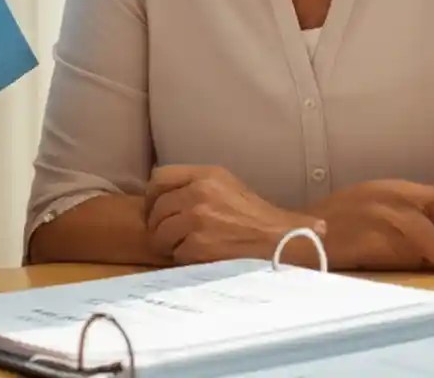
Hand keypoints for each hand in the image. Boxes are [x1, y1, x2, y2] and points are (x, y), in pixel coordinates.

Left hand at [145, 166, 320, 264]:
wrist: (280, 241)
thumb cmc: (255, 217)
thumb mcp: (227, 186)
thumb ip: (196, 185)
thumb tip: (161, 195)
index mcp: (206, 175)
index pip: (159, 178)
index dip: (153, 197)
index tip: (157, 211)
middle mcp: (200, 192)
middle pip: (157, 209)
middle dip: (160, 226)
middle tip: (173, 237)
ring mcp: (198, 219)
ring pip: (161, 233)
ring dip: (170, 245)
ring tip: (188, 247)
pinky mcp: (199, 245)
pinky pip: (175, 253)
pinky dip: (184, 259)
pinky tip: (201, 257)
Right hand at [308, 180, 433, 271]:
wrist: (297, 232)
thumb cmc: (335, 221)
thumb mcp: (373, 203)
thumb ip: (404, 210)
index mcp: (394, 188)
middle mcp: (391, 198)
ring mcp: (381, 218)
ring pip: (427, 237)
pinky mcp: (370, 240)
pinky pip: (403, 255)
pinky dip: (421, 263)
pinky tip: (433, 272)